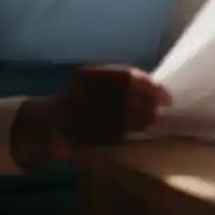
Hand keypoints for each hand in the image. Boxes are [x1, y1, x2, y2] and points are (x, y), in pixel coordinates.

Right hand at [11, 65, 171, 168]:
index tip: (166, 97)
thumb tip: (158, 90)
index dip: (150, 87)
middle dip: (146, 107)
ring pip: (118, 120)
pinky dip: (125, 136)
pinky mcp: (75, 138)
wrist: (48, 124)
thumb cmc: (82, 101)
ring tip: (149, 124)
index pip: (125, 77)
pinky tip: (134, 135)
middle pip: (124, 99)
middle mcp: (79, 93)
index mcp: (86, 76)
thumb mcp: (99, 85)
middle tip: (158, 113)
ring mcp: (75, 116)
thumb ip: (124, 83)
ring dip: (138, 123)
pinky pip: (107, 138)